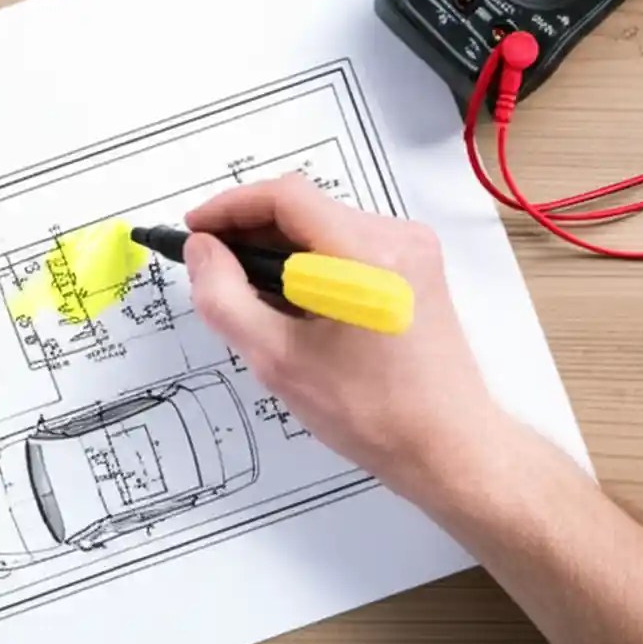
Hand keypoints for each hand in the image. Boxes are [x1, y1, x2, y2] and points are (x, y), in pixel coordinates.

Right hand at [182, 172, 501, 499]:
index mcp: (367, 253)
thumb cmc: (369, 412)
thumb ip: (226, 297)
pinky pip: (347, 245)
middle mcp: (397, 237)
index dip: (230, 206)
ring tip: (247, 295)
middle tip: (211, 270)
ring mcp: (412, 250)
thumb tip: (202, 249)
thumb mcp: (278, 359)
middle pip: (304, 208)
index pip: (285, 196)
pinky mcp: (416, 269)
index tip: (194, 232)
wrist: (448, 447)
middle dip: (249, 230)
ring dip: (277, 249)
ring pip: (323, 226)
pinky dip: (309, 262)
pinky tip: (289, 303)